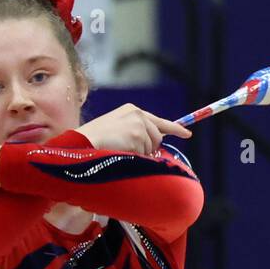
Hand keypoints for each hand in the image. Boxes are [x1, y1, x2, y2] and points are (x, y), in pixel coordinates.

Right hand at [78, 103, 192, 156]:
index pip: (158, 120)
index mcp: (131, 110)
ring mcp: (138, 124)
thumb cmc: (94, 141)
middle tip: (129, 151)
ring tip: (120, 150)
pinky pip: (145, 154)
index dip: (175, 129)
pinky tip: (121, 152)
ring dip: (139, 154)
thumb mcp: (115, 130)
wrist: (82, 143)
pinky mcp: (138, 135)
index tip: (187, 134)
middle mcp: (137, 114)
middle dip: (149, 148)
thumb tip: (152, 147)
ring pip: (151, 147)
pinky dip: (135, 158)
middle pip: (157, 137)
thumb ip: (134, 133)